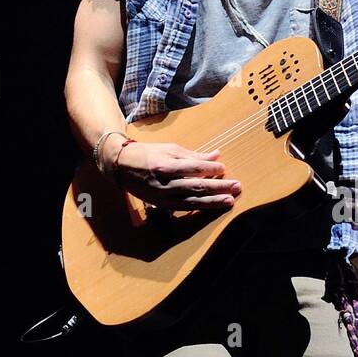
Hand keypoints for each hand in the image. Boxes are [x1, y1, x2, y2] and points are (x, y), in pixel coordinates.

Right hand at [110, 139, 240, 210]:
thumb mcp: (170, 149)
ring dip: (213, 201)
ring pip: (193, 200)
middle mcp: (164, 183)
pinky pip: (185, 207)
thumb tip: (217, 155)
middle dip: (218, 187)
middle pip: (196, 186)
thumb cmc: (148, 154)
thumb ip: (194, 155)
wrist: (121, 166)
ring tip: (230, 200)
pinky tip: (214, 206)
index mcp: (165, 166)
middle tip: (236, 186)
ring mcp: (163, 197)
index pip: (193, 168)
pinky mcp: (162, 205)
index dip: (210, 169)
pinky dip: (200, 207)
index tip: (224, 168)